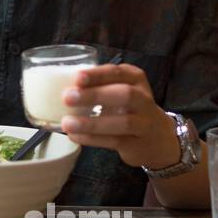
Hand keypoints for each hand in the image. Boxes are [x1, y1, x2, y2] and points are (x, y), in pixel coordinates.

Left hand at [58, 63, 180, 169]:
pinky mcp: (137, 144)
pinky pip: (115, 141)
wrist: (157, 139)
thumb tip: (60, 88)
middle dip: (95, 95)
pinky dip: (92, 139)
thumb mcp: (119, 91)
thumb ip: (97, 86)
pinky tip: (75, 136)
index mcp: (135, 80)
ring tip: (67, 123)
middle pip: (125, 95)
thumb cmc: (129, 109)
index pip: (118, 72)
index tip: (77, 77)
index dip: (98, 75)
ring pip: (122, 122)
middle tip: (67, 97)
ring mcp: (144, 123)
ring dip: (92, 123)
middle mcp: (144, 99)